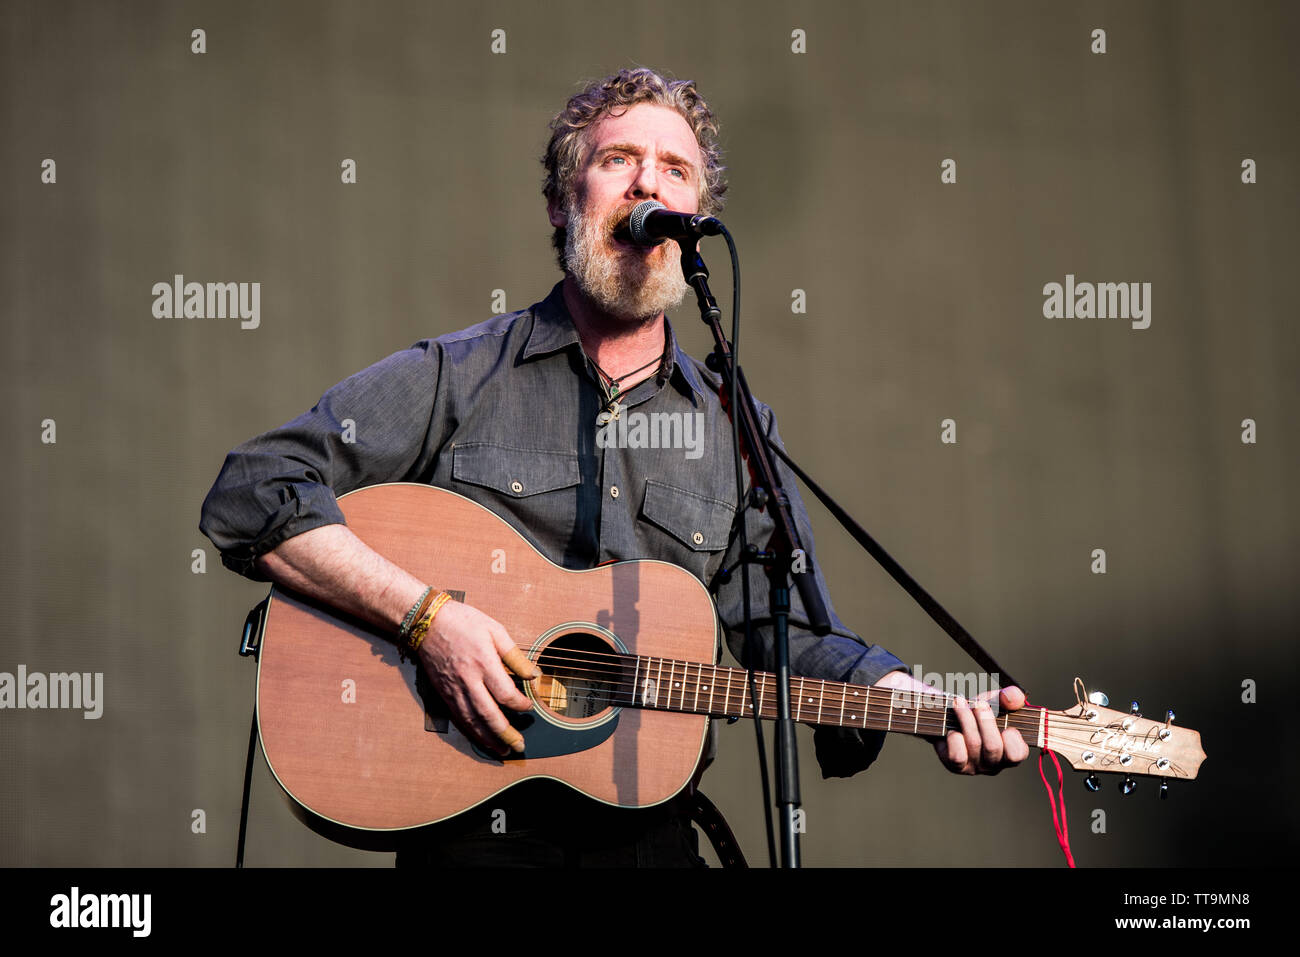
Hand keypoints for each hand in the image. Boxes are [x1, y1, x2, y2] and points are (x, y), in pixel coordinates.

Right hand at [415, 600, 539, 756]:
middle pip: (488, 715)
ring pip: (472, 721)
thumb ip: (514, 655)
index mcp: (483, 663)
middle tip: (519, 745)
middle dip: (506, 733)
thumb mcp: (495, 630)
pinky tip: (481, 738)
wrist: (427, 622)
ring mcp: (454, 689)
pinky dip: (471, 732)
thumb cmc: (463, 622)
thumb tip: (533, 675)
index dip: (520, 705)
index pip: (505, 694)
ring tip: (503, 750)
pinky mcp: (444, 693)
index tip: (529, 707)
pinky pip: (458, 718)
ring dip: (488, 739)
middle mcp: (468, 680)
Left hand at [872, 672, 1029, 774]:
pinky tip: (949, 731)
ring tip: (958, 703)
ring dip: (967, 725)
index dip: (1015, 741)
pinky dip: (953, 743)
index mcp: (1007, 748)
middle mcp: (991, 763)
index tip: (1006, 720)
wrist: (937, 711)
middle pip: (996, 751)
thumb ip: (1003, 697)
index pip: (1019, 755)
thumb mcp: (986, 698)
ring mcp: (971, 766)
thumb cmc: (967, 707)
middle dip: (986, 723)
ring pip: (976, 753)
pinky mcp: (952, 763)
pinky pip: (956, 761)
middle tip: (974, 703)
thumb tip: (1017, 696)